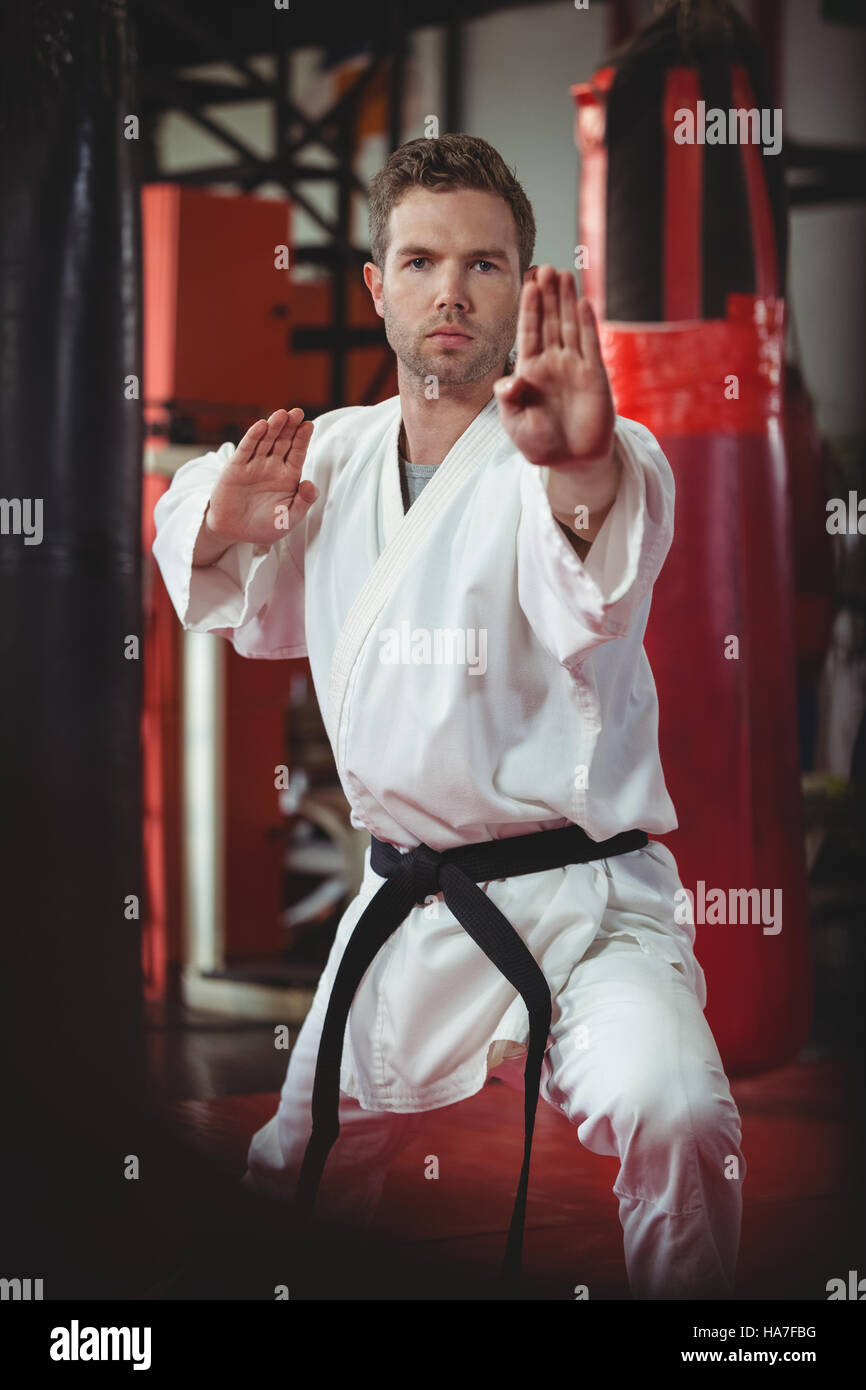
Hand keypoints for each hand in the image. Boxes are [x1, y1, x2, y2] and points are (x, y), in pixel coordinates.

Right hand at [205, 408, 317, 548]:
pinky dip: (252, 437)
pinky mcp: (236, 467)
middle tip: (297, 412)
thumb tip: (310, 484)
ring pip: (265, 441)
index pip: (298, 453)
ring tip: (282, 414)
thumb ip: (303, 502)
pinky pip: (246, 450)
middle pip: (283, 441)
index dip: (303, 439)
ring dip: (273, 427)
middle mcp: (272, 466)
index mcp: (288, 476)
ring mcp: (254, 464)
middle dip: (290, 427)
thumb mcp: (288, 519)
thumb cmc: (264, 526)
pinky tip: (261, 426)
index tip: (309, 425)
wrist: (234, 533)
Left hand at [493, 266, 614, 469]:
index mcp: (530, 370)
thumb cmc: (539, 442)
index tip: (528, 283)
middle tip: (546, 267)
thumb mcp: (515, 424)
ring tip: (564, 273)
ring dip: (567, 301)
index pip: (529, 332)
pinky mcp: (594, 376)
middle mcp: (553, 362)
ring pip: (570, 326)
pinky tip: (583, 302)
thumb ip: (509, 401)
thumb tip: (507, 382)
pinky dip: (588, 324)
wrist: (571, 460)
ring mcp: (574, 366)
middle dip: (548, 295)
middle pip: (550, 321)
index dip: (529, 308)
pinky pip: (590, 345)